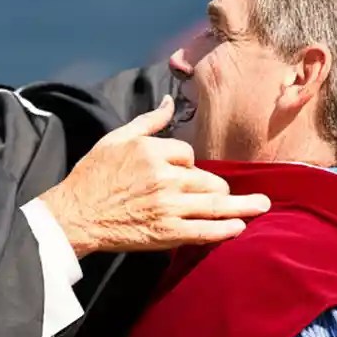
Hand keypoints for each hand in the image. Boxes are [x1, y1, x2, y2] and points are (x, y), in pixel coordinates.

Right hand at [38, 96, 269, 257]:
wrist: (75, 216)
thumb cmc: (92, 177)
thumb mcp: (116, 139)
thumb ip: (148, 122)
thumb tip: (169, 103)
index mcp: (153, 151)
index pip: (189, 154)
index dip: (187, 164)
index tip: (180, 174)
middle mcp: (164, 177)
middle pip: (207, 178)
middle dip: (214, 186)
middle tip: (220, 194)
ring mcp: (168, 206)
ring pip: (214, 202)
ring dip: (242, 206)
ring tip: (261, 205)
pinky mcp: (166, 232)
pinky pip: (204, 230)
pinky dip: (225, 229)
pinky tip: (240, 226)